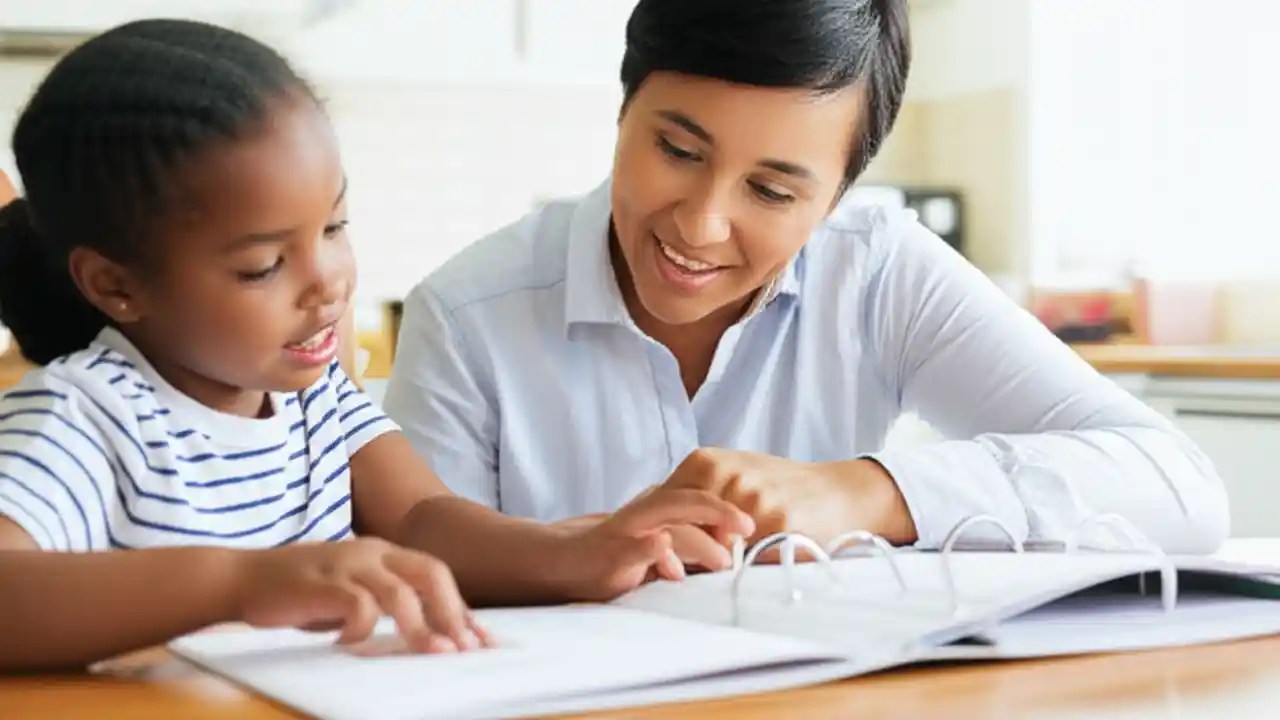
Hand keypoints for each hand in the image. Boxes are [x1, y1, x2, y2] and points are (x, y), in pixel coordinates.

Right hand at [232, 538, 491, 653]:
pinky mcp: (323, 583)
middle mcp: (372, 551)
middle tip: (465, 648)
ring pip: (401, 591)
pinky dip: (364, 628)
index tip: (482, 640)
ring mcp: (347, 564)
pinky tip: (351, 643)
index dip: (460, 607)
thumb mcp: (352, 590)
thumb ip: (388, 602)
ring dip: (421, 626)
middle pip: (430, 573)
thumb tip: (434, 634)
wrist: (242, 578)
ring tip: (432, 653)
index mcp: (384, 552)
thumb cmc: (302, 592)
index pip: (436, 574)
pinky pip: (358, 606)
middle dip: (452, 612)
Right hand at [551, 488, 753, 600]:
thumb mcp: (657, 546)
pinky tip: (667, 557)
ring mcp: (626, 532)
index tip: (753, 527)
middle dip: (721, 512)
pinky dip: (653, 551)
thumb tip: (730, 551)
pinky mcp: (611, 554)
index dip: (728, 510)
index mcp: (657, 506)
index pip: (698, 500)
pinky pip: (635, 548)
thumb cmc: (612, 554)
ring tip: (722, 560)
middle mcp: (644, 512)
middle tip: (748, 528)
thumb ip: (689, 544)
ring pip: (667, 523)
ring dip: (698, 540)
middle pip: (687, 502)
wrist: (560, 560)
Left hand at [660, 448, 916, 547]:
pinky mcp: (778, 521)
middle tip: (693, 567)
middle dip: (687, 554)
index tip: (667, 555)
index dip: (663, 537)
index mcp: (705, 463)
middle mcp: (725, 475)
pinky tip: (757, 562)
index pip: (662, 508)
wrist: (838, 491)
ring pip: (713, 549)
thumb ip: (695, 500)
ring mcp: (751, 497)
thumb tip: (655, 535)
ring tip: (731, 563)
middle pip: (683, 532)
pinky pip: (748, 559)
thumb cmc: (779, 489)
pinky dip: (746, 568)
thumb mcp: (732, 480)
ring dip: (716, 564)